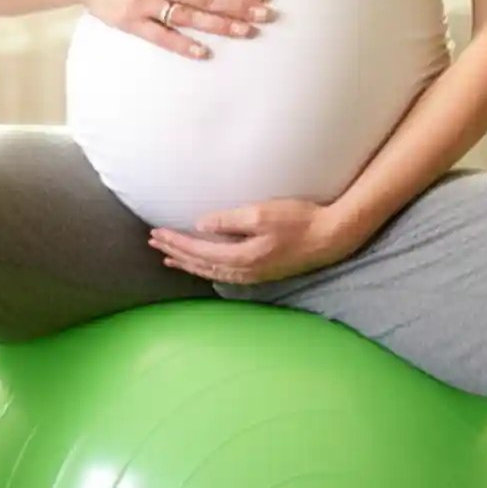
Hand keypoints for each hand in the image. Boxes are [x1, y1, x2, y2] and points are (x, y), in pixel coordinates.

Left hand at [148, 199, 365, 284]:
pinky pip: (224, 273)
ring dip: (188, 264)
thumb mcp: (261, 213)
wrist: (332, 237)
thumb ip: (229, 220)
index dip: (176, 242)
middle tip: (154, 243)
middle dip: (176, 254)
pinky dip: (207, 268)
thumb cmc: (300, 220)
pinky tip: (203, 266)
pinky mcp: (262, 271)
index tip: (157, 233)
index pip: (198, 251)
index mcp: (242, 256)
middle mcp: (244, 271)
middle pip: (200, 264)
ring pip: (211, 271)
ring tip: (169, 258)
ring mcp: (254, 274)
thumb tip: (201, 224)